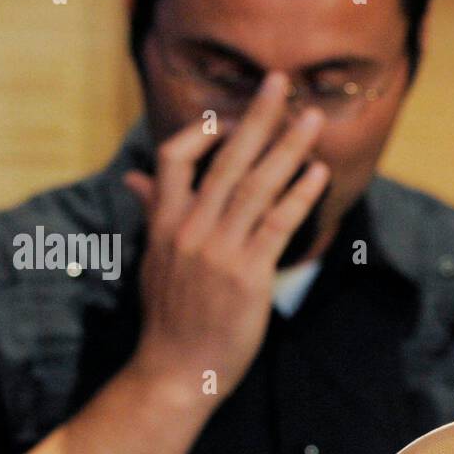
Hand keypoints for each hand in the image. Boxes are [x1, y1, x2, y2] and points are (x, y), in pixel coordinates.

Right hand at [122, 72, 329, 404]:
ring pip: (256, 186)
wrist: (175, 371)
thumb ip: (152, 212)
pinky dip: (299, 195)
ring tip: (312, 119)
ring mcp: (219, 252)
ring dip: (288, 148)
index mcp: (164, 223)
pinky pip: (277, 225)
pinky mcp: (248, 275)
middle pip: (226, 160)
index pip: (175, 158)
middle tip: (281, 82)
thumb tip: (135, 177)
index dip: (202, 131)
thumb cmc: (170, 317)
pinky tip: (318, 174)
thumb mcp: (153, 260)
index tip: (227, 116)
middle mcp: (190, 230)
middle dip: (256, 118)